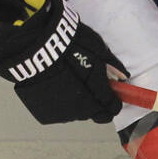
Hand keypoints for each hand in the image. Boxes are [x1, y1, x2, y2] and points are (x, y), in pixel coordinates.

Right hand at [0, 0, 124, 124]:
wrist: (34, 48)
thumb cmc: (68, 44)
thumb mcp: (96, 48)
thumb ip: (112, 67)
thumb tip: (123, 78)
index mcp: (97, 95)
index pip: (112, 110)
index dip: (112, 101)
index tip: (108, 93)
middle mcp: (82, 109)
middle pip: (94, 113)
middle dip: (94, 102)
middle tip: (84, 82)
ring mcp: (62, 113)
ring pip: (76, 113)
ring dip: (75, 101)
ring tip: (64, 80)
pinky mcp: (46, 114)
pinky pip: (58, 111)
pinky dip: (58, 101)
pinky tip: (53, 84)